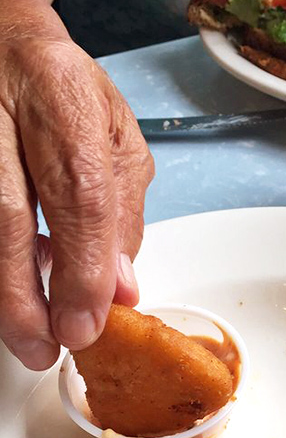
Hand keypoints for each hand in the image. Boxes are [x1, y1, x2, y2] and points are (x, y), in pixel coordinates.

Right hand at [0, 28, 153, 369]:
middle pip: (3, 219)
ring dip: (0, 292)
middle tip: (43, 349)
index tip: (86, 324)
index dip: (82, 269)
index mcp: (62, 95)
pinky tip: (8, 286)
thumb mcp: (116, 138)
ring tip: (25, 334)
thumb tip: (120, 289)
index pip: (78, 195)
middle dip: (23, 299)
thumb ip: (122, 214)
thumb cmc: (60, 89)